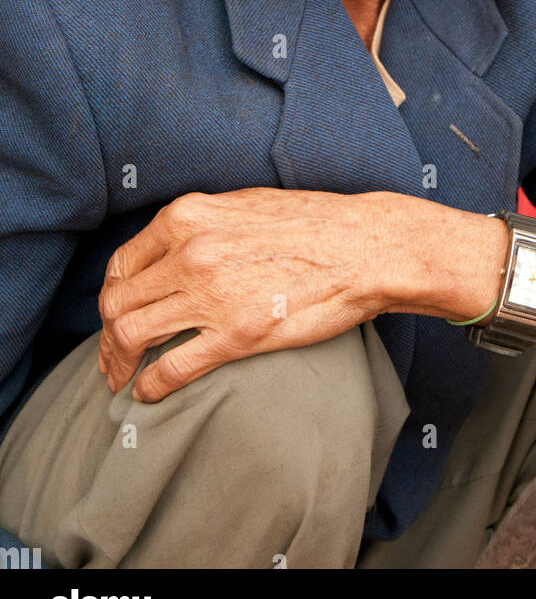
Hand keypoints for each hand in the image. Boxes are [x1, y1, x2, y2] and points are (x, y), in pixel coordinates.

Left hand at [98, 186, 400, 401]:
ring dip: (118, 364)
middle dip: (107, 336)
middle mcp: (190, 252)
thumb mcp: (243, 204)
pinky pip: (170, 368)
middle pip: (117, 303)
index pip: (122, 264)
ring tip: (123, 379)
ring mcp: (211, 295)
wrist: (364, 246)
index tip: (115, 315)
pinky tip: (148, 394)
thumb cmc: (313, 223)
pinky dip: (148, 387)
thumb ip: (200, 224)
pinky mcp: (236, 335)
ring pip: (131, 335)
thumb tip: (172, 247)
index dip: (111, 296)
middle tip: (113, 357)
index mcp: (188, 217)